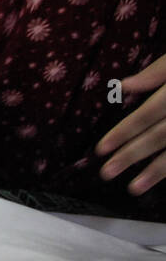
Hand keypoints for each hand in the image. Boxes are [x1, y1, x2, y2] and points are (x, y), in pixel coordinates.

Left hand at [96, 55, 165, 194]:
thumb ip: (158, 72)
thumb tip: (124, 86)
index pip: (148, 113)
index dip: (124, 131)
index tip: (101, 149)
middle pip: (161, 136)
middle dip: (132, 155)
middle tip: (106, 172)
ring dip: (157, 171)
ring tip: (133, 188)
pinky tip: (161, 178)